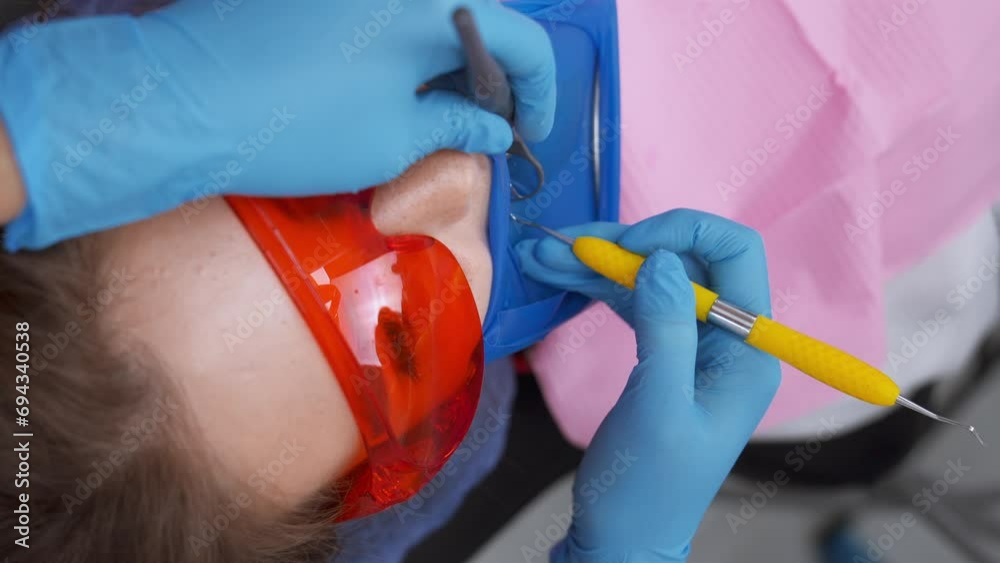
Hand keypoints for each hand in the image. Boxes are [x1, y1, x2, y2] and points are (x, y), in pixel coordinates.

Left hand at [0, 0, 555, 249]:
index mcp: (430, 4)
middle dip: (495, 75)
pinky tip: (399, 90)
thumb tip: (496, 129)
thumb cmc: (299, 124)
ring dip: (452, 61)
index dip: (540, 92)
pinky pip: (390, 14)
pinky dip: (410, 48)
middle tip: (485, 127)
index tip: (529, 133)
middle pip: (479, 19)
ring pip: (433, 16)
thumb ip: (460, 126)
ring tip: (442, 115)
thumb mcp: (395, 138)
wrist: (184, 101)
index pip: (521, 38)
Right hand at [516, 209, 781, 560]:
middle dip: (622, 246)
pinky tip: (556, 277)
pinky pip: (631, 305)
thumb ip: (665, 329)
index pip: (734, 255)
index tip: (626, 245)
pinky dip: (594, 289)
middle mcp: (726, 340)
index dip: (682, 233)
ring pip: (649, 280)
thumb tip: (663, 259)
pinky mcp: (659, 357)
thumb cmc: (647, 486)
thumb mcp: (658, 407)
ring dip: (596, 265)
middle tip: (558, 244)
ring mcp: (691, 347)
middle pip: (682, 261)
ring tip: (539, 256)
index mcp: (747, 350)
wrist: (621, 541)